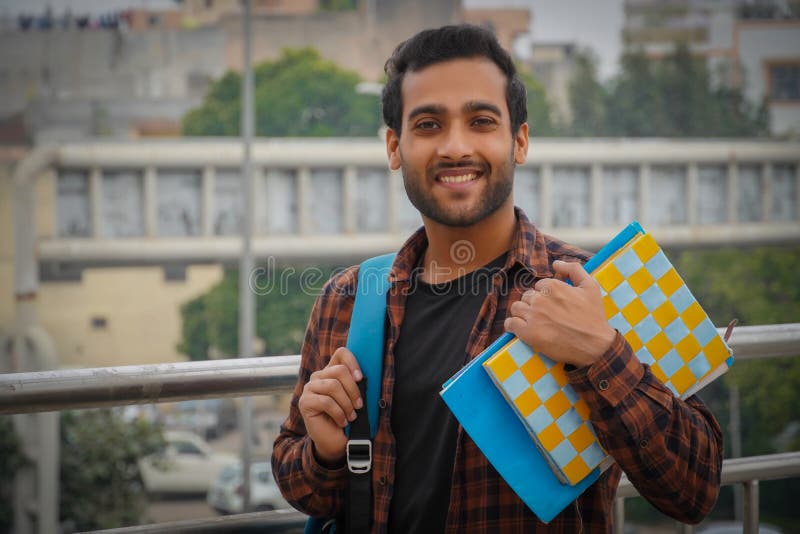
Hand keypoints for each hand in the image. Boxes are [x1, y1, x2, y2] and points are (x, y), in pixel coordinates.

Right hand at [298, 347, 362, 464]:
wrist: (335, 442)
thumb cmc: (348, 418)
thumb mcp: (355, 399)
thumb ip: (357, 384)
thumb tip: (365, 377)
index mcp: (332, 371)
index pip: (341, 353)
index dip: (352, 362)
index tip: (360, 378)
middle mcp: (319, 376)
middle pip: (340, 371)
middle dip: (353, 390)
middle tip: (359, 405)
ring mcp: (310, 388)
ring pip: (333, 386)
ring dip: (346, 404)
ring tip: (351, 416)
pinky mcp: (305, 402)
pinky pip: (326, 402)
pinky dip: (338, 413)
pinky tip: (342, 421)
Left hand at [504, 260, 615, 367]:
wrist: (596, 345)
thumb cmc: (594, 316)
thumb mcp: (590, 286)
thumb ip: (573, 269)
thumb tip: (556, 263)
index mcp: (553, 286)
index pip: (539, 286)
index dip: (546, 295)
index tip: (554, 306)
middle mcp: (540, 299)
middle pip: (527, 297)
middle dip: (534, 304)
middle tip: (547, 316)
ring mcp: (533, 316)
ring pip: (516, 308)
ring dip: (522, 313)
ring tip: (534, 321)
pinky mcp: (529, 333)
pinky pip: (510, 324)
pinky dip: (512, 325)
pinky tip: (521, 328)